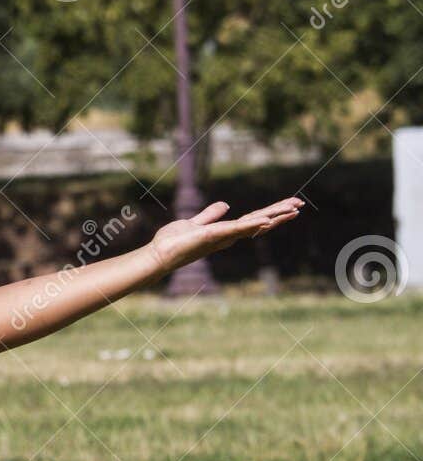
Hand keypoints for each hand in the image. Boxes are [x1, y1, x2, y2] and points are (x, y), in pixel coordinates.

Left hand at [148, 196, 305, 270]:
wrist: (159, 254)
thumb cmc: (174, 242)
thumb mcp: (196, 223)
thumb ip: (211, 215)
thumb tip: (226, 205)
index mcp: (226, 231)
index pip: (254, 220)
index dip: (272, 213)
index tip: (290, 205)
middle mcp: (228, 236)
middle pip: (259, 222)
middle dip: (280, 214)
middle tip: (300, 205)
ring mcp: (223, 237)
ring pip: (253, 224)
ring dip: (274, 218)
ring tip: (294, 210)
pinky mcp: (213, 235)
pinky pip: (236, 229)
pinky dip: (252, 225)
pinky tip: (266, 221)